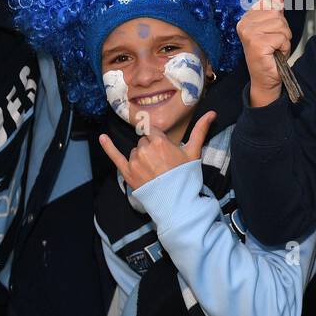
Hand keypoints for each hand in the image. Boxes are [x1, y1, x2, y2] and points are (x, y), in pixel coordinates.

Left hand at [98, 112, 215, 192]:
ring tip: (153, 172)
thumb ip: (200, 130)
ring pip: (135, 152)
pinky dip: (108, 147)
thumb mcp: (194, 152)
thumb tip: (212, 113)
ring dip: (141, 158)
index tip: (164, 151)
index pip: (153, 133)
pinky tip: (102, 138)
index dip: (159, 141)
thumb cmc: (186, 177)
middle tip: (162, 165)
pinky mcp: (127, 172)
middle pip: (144, 142)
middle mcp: (145, 149)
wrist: (177, 202)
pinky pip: (115, 156)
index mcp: (160, 141)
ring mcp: (134, 161)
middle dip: (151, 150)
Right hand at [237, 0, 290, 107]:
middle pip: (277, 15)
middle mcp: (244, 24)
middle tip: (274, 44)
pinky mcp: (257, 43)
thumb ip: (275, 10)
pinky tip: (275, 54)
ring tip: (274, 49)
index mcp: (246, 19)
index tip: (270, 33)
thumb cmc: (269, 56)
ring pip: (281, 26)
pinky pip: (281, 38)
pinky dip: (283, 48)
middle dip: (282, 31)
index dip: (276, 20)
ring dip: (284, 40)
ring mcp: (249, 34)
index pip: (268, 3)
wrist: (265, 79)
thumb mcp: (273, 29)